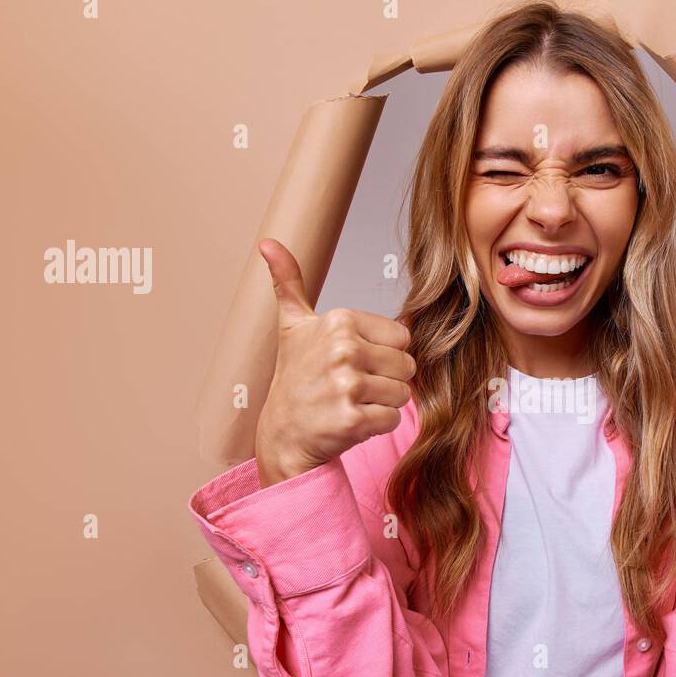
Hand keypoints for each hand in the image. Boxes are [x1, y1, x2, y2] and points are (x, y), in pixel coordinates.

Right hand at [253, 238, 415, 486]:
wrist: (283, 433)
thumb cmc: (296, 378)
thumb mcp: (292, 326)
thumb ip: (289, 283)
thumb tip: (268, 243)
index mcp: (339, 321)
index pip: (402, 337)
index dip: (384, 353)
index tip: (354, 361)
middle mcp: (343, 349)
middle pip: (406, 365)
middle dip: (387, 380)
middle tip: (353, 387)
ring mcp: (347, 385)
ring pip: (402, 393)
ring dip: (383, 403)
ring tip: (352, 402)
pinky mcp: (352, 419)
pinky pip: (392, 418)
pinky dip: (377, 425)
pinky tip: (351, 421)